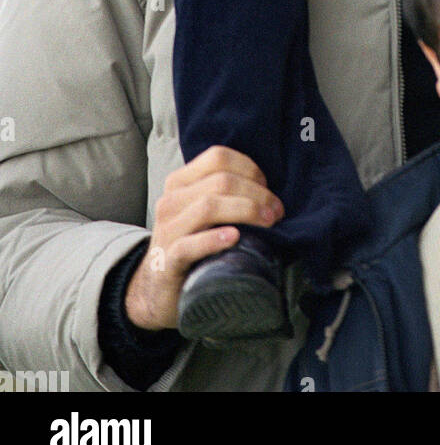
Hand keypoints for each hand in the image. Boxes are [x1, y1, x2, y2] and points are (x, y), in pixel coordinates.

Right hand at [124, 146, 283, 331]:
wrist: (158, 287)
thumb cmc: (190, 242)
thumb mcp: (200, 210)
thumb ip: (222, 192)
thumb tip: (266, 186)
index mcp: (180, 182)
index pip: (218, 157)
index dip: (249, 168)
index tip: (267, 186)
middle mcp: (171, 201)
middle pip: (221, 182)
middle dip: (257, 193)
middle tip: (276, 211)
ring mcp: (167, 231)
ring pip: (209, 207)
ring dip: (246, 211)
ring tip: (268, 222)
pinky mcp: (167, 261)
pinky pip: (190, 245)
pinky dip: (214, 239)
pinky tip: (235, 238)